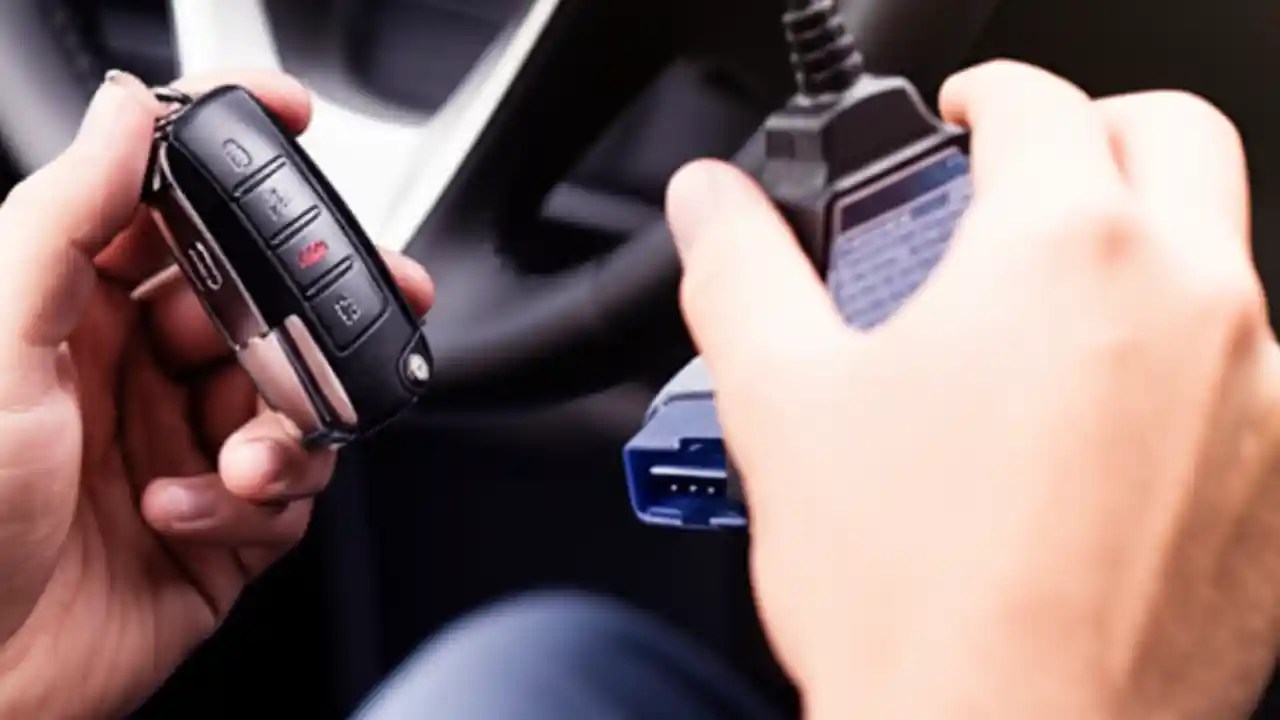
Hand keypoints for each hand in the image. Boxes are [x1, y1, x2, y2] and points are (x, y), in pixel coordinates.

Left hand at [0, 71, 433, 717]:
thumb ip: (65, 218)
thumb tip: (126, 109)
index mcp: (75, 315)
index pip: (172, 209)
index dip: (234, 161)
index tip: (291, 124)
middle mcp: (136, 375)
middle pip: (262, 300)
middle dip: (312, 303)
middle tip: (347, 303)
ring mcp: (185, 447)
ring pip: (297, 395)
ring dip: (286, 426)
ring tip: (239, 457)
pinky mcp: (225, 523)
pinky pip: (292, 488)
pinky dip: (261, 499)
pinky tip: (192, 512)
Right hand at [668, 60, 1279, 718]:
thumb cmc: (905, 592)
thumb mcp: (783, 399)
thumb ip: (741, 268)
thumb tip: (709, 202)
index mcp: (1064, 251)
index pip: (1039, 103)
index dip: (981, 97)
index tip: (957, 122)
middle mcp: (1191, 301)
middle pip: (1171, 140)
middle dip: (1092, 136)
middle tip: (1019, 187)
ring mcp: (1259, 395)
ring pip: (1221, 261)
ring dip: (1143, 254)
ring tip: (1044, 325)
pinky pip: (1254, 378)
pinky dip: (1187, 365)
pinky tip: (1100, 432)